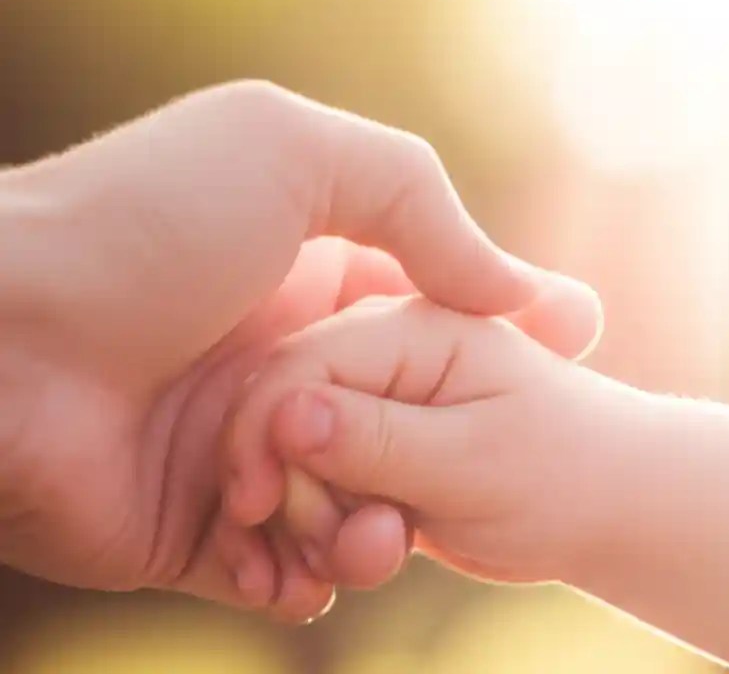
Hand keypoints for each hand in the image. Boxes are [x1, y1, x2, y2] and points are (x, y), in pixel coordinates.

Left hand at [0, 81, 600, 619]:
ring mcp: (241, 451)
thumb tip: (512, 289)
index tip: (573, 353)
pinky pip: (278, 573)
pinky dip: (305, 584)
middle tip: (489, 488)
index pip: (431, 318)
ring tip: (380, 542)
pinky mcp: (191, 531)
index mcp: (308, 282)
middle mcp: (283, 370)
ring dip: (378, 536)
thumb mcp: (293, 153)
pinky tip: (312, 574)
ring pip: (352, 511)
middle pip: (405, 430)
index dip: (505, 335)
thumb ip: (417, 202)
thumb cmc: (145, 226)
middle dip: (450, 464)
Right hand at [223, 295, 635, 591]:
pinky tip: (368, 563)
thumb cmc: (562, 471)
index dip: (259, 436)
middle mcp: (383, 358)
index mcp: (410, 329)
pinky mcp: (378, 457)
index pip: (296, 368)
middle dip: (293, 494)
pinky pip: (324, 495)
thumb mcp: (471, 459)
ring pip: (296, 466)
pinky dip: (331, 536)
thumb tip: (283, 416)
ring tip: (381, 558)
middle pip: (282, 418)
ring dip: (315, 525)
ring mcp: (378, 408)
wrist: (613, 508)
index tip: (259, 505)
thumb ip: (375, 438)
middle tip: (345, 549)